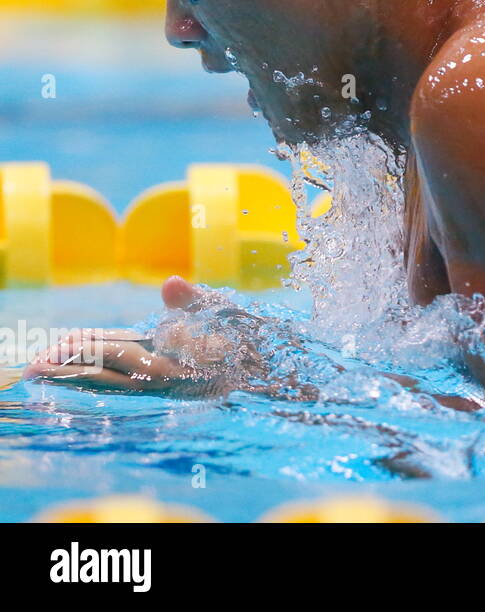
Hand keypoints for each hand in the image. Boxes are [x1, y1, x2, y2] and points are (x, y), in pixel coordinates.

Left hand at [24, 276, 241, 393]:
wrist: (262, 367)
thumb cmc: (242, 333)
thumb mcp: (222, 309)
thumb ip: (193, 299)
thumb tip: (170, 283)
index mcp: (175, 364)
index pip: (123, 355)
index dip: (90, 348)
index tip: (61, 344)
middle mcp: (163, 381)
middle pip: (108, 377)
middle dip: (71, 371)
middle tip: (35, 366)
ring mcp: (158, 386)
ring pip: (109, 384)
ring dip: (75, 377)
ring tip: (44, 369)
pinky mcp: (157, 386)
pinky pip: (118, 384)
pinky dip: (94, 377)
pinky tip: (76, 368)